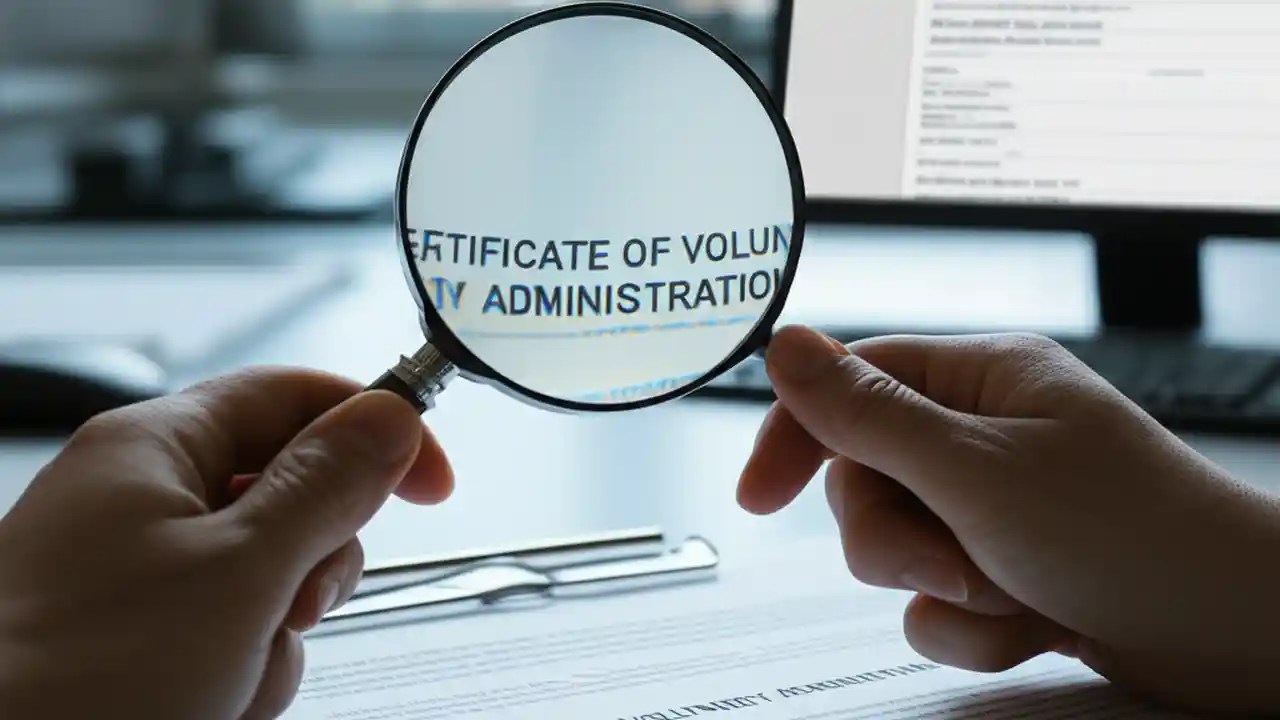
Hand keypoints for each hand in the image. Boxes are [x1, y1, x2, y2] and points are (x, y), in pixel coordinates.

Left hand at [0, 369, 451, 719]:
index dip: (375, 429)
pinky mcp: (137, 636)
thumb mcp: (238, 573)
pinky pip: (231, 633)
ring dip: (273, 636)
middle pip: (290, 494)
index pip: (295, 396)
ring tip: (222, 676)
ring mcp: (138, 572)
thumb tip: (391, 418)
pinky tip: (204, 701)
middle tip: (291, 602)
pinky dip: (237, 673)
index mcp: (156, 448)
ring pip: (268, 579)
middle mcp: (142, 499)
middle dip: (312, 562)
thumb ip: (327, 486)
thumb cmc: (75, 681)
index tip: (431, 482)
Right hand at [738, 326, 1279, 715]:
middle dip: (895, 538)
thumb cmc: (1127, 534)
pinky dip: (972, 627)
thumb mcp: (973, 469)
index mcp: (982, 379)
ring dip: (940, 589)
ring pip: (896, 548)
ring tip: (1010, 595)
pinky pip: (939, 603)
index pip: (853, 382)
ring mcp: (999, 507)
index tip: (757, 499)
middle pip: (864, 479)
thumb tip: (782, 345)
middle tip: (949, 562)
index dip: (796, 434)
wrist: (1232, 634)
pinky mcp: (1014, 570)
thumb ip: (865, 412)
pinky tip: (1033, 626)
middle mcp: (987, 436)